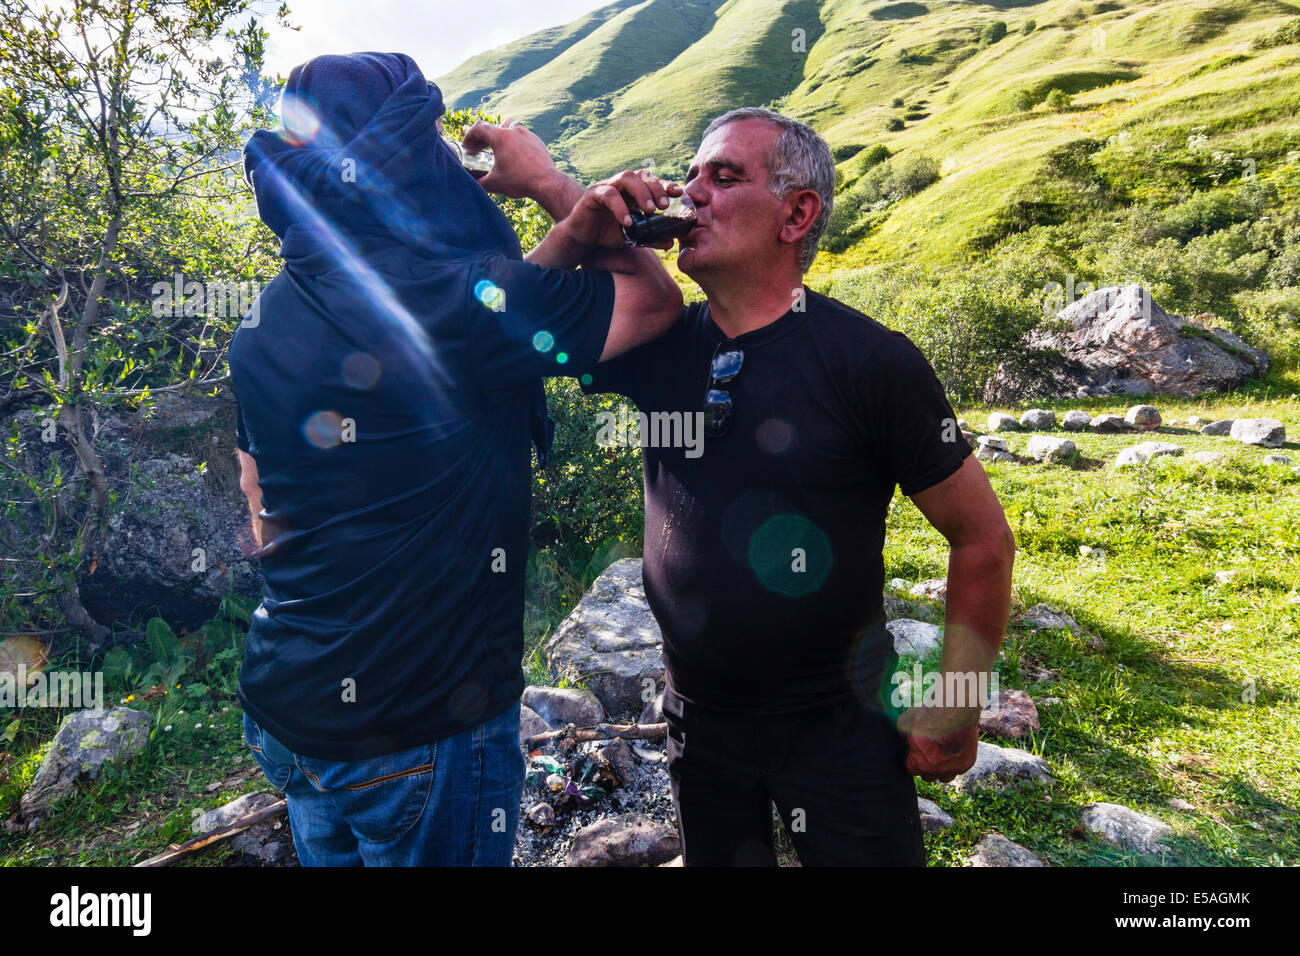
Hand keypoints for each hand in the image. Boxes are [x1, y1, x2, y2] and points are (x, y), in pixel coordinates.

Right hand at [461, 118, 559, 199]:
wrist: (547, 183)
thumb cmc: (520, 181)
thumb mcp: (495, 183)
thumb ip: (479, 182)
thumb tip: (471, 185)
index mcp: (501, 136)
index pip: (479, 128)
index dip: (469, 136)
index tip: (467, 146)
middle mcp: (514, 130)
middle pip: (494, 127)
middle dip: (484, 138)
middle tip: (480, 149)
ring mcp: (527, 134)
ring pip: (510, 128)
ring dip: (501, 137)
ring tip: (498, 151)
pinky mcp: (537, 141)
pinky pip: (522, 136)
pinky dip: (515, 143)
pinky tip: (515, 157)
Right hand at [559, 168, 683, 251]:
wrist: (583, 240)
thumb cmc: (607, 234)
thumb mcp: (633, 237)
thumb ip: (651, 238)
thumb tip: (670, 243)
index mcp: (632, 192)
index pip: (651, 181)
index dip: (666, 184)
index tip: (679, 193)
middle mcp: (620, 186)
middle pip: (641, 175)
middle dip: (656, 188)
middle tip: (664, 206)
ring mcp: (606, 188)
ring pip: (626, 178)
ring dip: (641, 192)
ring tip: (650, 211)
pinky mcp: (592, 195)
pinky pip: (608, 195)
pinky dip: (620, 207)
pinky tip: (628, 222)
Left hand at [897, 705, 979, 782]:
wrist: (955, 711)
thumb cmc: (929, 716)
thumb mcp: (906, 722)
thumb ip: (902, 736)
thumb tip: (903, 743)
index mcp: (919, 763)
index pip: (911, 770)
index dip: (911, 759)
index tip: (913, 752)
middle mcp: (936, 771)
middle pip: (927, 776)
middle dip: (925, 766)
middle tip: (927, 752)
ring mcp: (953, 769)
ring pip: (944, 777)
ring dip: (941, 770)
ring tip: (940, 756)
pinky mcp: (967, 764)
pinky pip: (958, 770)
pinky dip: (955, 763)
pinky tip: (952, 751)